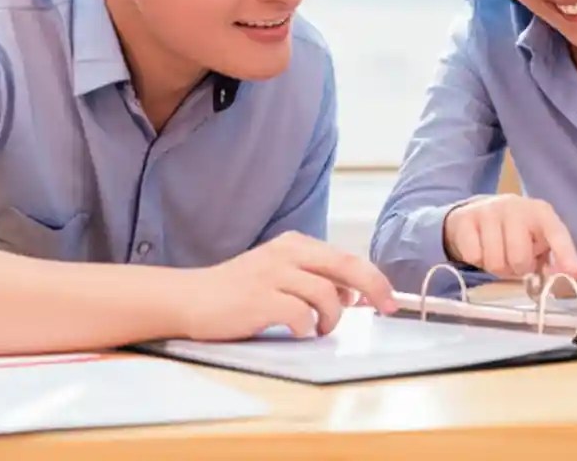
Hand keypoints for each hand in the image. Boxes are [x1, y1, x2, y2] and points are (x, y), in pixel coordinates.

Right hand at [175, 231, 396, 340]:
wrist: (189, 298)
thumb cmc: (238, 291)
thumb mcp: (279, 273)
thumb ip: (314, 278)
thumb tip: (351, 295)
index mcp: (295, 245)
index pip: (347, 258)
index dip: (374, 279)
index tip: (388, 300)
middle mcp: (286, 253)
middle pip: (346, 266)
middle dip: (374, 288)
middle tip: (387, 308)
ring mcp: (272, 274)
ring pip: (325, 294)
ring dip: (331, 318)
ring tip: (318, 329)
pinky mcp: (259, 299)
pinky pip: (300, 314)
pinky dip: (307, 327)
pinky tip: (298, 332)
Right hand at [443, 195, 576, 278]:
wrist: (476, 212)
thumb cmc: (515, 232)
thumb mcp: (536, 239)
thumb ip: (551, 259)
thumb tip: (563, 277)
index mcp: (541, 212)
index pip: (557, 233)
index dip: (566, 254)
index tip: (575, 273)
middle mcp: (516, 207)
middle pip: (520, 258)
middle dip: (517, 268)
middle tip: (514, 260)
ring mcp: (489, 211)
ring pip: (496, 262)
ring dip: (497, 267)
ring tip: (498, 254)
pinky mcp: (466, 219)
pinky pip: (474, 257)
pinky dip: (477, 261)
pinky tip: (480, 247)